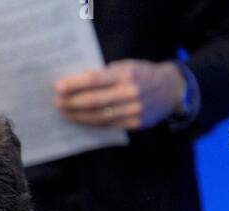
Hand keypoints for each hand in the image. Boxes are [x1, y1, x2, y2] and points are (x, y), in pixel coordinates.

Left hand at [54, 60, 185, 129]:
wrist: (173, 90)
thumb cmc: (143, 75)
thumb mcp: (128, 66)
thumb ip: (106, 74)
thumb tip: (77, 82)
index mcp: (128, 74)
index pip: (96, 80)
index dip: (75, 84)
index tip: (58, 87)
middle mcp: (131, 93)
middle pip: (94, 101)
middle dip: (72, 102)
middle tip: (56, 103)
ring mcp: (134, 111)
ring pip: (99, 116)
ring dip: (78, 116)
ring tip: (64, 113)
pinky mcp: (135, 124)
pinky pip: (107, 125)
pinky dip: (91, 123)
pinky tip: (79, 120)